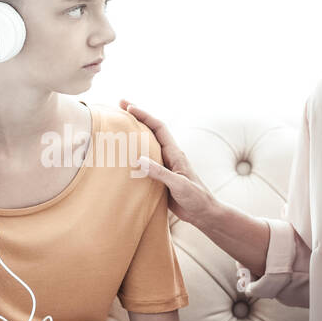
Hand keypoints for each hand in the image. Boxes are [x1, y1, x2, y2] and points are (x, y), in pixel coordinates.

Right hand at [119, 100, 214, 224]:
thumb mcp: (179, 185)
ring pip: (147, 145)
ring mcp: (164, 166)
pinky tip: (124, 156)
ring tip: (117, 127)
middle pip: (151, 131)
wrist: (204, 213)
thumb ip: (160, 173)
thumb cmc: (196, 198)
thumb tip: (139, 159)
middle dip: (137, 117)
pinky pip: (145, 161)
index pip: (158, 128)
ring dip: (134, 134)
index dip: (144, 115)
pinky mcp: (161, 177)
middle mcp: (169, 156)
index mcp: (175, 154)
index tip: (128, 107)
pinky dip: (134, 154)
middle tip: (118, 107)